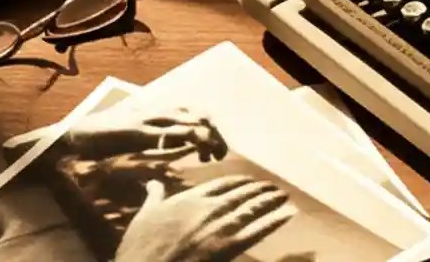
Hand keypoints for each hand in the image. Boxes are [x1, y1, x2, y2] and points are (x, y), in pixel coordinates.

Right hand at [64, 106, 226, 161]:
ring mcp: (149, 118)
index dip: (212, 129)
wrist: (80, 135)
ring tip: (210, 156)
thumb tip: (183, 144)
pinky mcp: (140, 131)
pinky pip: (171, 133)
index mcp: (160, 108)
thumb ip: (163, 135)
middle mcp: (159, 109)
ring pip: (191, 122)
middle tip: (218, 155)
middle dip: (215, 134)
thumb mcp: (143, 134)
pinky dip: (189, 141)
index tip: (216, 149)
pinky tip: (195, 153)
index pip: (197, 113)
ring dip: (206, 138)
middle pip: (200, 115)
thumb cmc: (110, 136)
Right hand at [115, 175, 293, 261]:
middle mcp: (210, 207)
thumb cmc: (142, 247)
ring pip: (253, 208)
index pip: (223, 184)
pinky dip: (275, 220)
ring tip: (284, 196)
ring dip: (271, 201)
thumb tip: (153, 183)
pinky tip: (288, 213)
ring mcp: (222, 226)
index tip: (250, 181)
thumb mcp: (144, 216)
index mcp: (191, 198)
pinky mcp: (230, 247)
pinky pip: (258, 230)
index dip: (240, 182)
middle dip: (260, 190)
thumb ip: (154, 197)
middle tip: (274, 187)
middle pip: (243, 194)